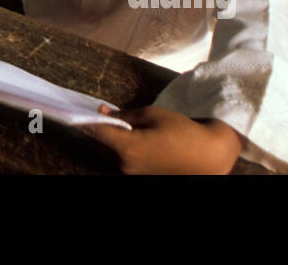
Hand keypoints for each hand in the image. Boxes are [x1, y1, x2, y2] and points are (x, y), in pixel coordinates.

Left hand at [80, 105, 242, 174]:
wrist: (207, 156)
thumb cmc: (181, 131)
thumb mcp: (152, 114)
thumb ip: (124, 115)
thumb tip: (103, 112)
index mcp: (128, 148)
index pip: (95, 132)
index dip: (86, 119)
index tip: (81, 109)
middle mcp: (125, 166)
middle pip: (98, 145)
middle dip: (96, 128)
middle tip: (100, 114)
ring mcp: (130, 175)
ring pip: (107, 154)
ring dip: (106, 140)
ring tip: (115, 125)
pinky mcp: (138, 178)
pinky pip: (119, 162)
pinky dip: (117, 150)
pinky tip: (126, 138)